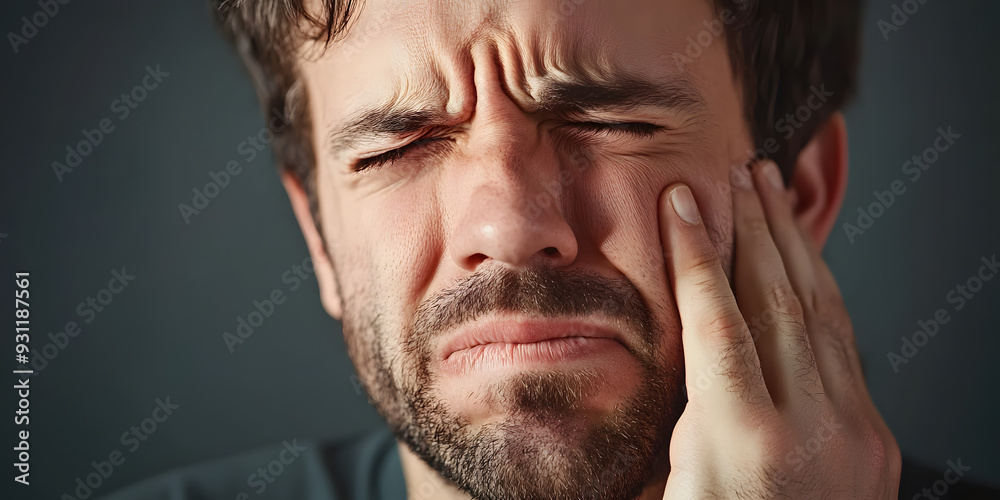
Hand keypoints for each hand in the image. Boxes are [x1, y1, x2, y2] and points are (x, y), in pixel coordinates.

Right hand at [658, 161, 900, 498]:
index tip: (682, 202)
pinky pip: (846, 347)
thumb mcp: (663, 491)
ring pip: (821, 315)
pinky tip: (806, 264)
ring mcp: (855, 433)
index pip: (717, 323)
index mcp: (743, 446)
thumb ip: (667, 420)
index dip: (695, 255)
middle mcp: (810, 429)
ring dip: (793, 247)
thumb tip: (639, 353)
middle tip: (737, 172)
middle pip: (778, 302)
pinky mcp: (877, 441)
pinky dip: (822, 295)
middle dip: (754, 228)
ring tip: (774, 194)